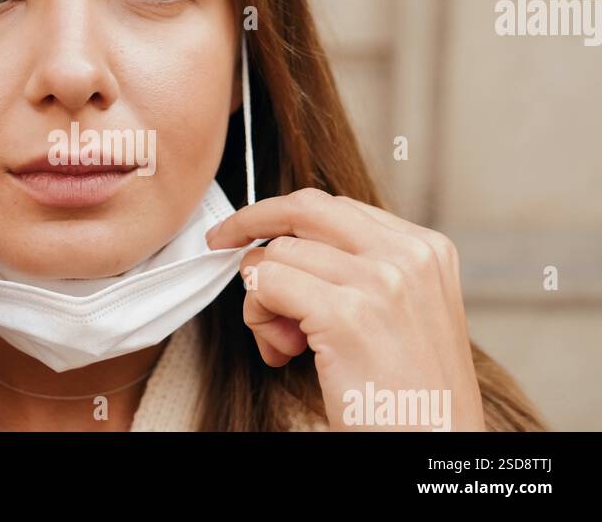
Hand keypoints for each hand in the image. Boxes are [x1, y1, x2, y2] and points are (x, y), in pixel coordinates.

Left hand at [206, 188, 484, 431]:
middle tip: (220, 241)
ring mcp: (380, 281)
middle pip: (303, 208)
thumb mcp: (404, 312)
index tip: (250, 229)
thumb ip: (358, 271)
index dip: (282, 216)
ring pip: (276, 253)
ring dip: (260, 298)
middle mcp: (407, 255)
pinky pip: (266, 284)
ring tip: (284, 342)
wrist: (435, 450)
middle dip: (250, 221)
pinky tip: (282, 349)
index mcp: (426, 249)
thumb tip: (283, 250)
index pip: (334, 206)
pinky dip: (258, 313)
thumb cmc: (410, 394)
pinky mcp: (347, 315)